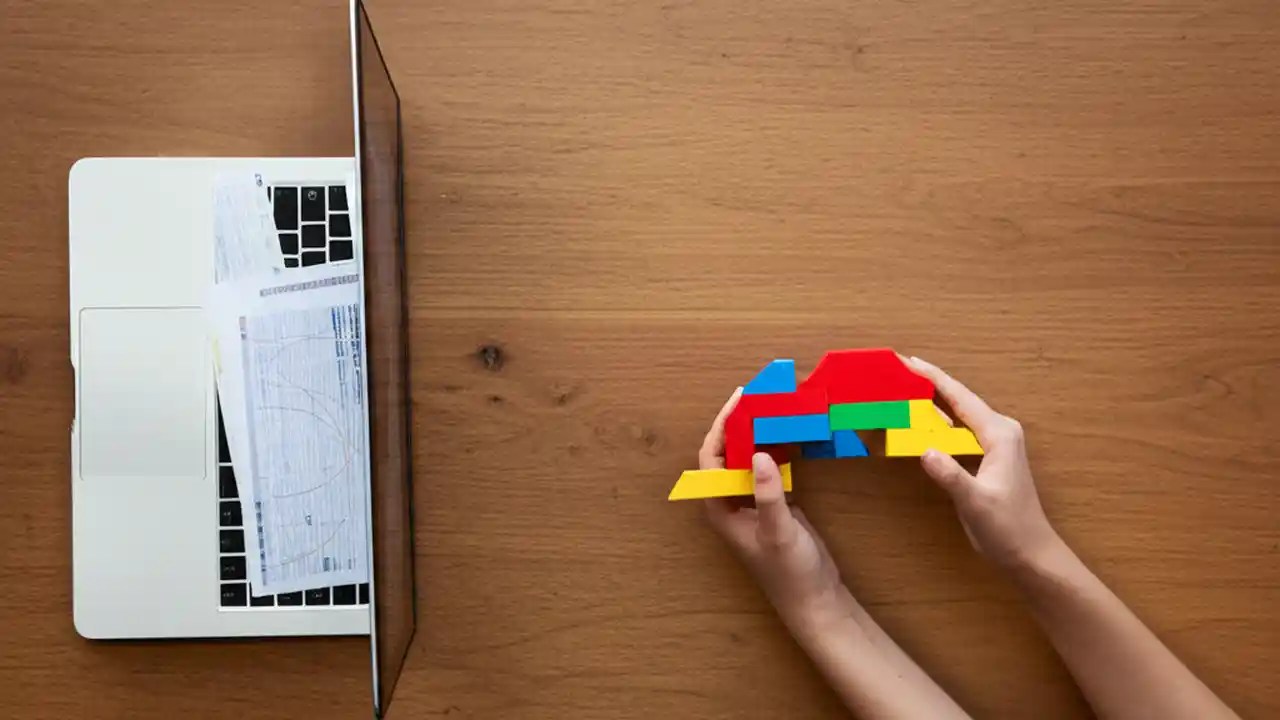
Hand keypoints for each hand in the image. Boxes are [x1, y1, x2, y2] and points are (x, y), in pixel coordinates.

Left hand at [699, 388, 850, 635]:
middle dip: (739, 424)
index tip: (740, 399)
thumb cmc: (790, 571)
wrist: (815, 598)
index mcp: (720, 508)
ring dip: (758, 433)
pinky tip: (790, 433)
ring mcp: (751, 502)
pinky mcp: (771, 503)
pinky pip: (767, 468)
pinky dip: (775, 448)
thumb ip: (768, 495)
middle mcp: (730, 501)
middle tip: (759, 395)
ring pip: (747, 458)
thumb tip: (761, 454)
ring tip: (773, 406)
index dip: (721, 426)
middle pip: (726, 453)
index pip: (710, 457)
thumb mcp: (779, 531)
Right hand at [906, 356, 1060, 569]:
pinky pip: (961, 431)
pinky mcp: (990, 457)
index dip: (934, 377)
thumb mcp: (975, 502)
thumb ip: (951, 475)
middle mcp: (1000, 432)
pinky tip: (922, 422)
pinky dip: (940, 424)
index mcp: (999, 434)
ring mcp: (997, 444)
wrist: (1031, 553)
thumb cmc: (1008, 528)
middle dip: (930, 384)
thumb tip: (925, 450)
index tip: (909, 360)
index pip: (961, 398)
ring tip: (905, 390)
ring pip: (959, 415)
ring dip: (933, 403)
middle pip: (959, 400)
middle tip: (899, 371)